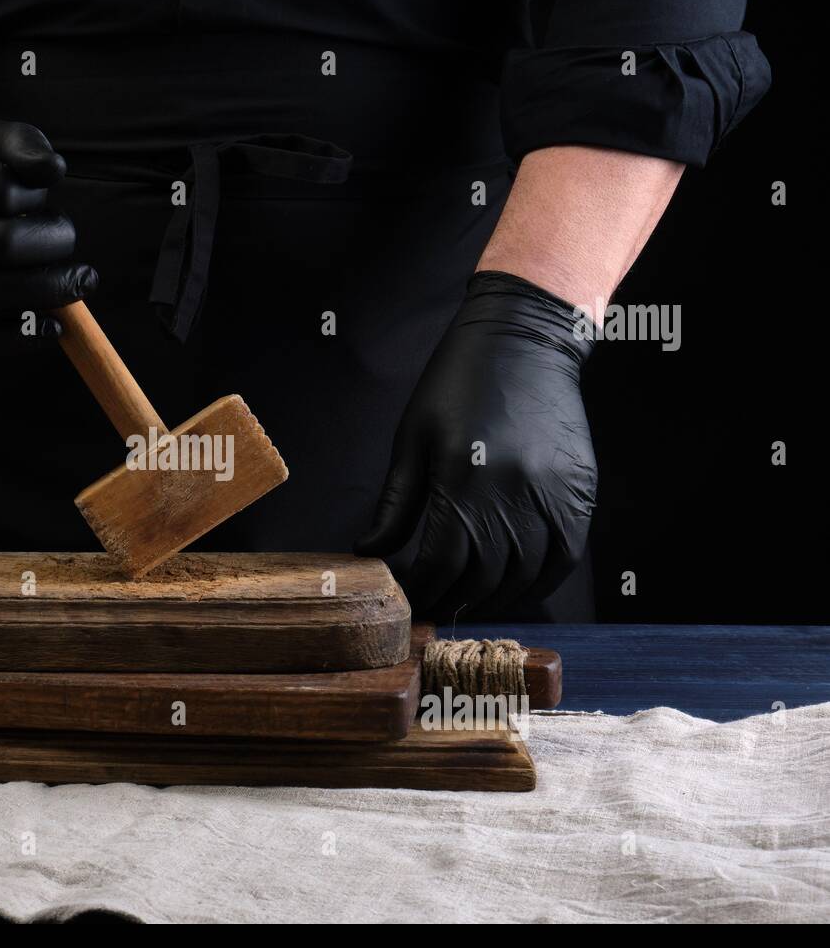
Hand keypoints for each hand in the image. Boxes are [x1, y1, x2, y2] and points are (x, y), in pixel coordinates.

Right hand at [0, 109, 96, 353]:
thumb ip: (19, 143)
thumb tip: (55, 171)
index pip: (0, 189)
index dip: (34, 193)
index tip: (40, 192)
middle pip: (0, 246)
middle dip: (51, 244)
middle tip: (66, 237)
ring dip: (44, 291)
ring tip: (77, 284)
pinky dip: (13, 337)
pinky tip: (52, 328)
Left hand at [355, 271, 596, 618]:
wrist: (525, 339)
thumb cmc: (458, 384)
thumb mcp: (413, 439)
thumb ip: (395, 504)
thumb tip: (368, 552)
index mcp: (462, 480)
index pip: (440, 563)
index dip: (422, 590)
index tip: (408, 600)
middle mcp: (512, 494)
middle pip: (483, 577)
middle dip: (454, 600)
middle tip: (436, 608)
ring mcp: (552, 495)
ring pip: (525, 575)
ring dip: (495, 599)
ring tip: (470, 603)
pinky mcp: (579, 492)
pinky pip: (566, 557)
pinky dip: (540, 581)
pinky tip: (516, 587)